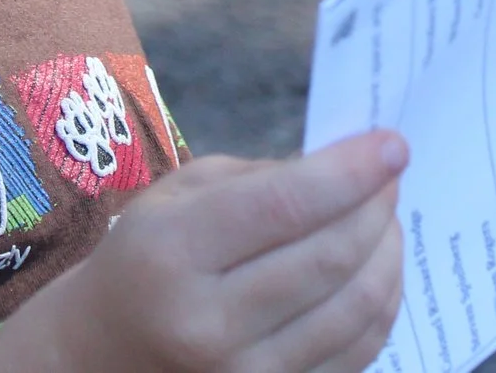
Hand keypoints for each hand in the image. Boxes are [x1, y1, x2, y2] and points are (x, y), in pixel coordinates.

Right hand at [0, 129, 408, 372]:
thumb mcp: (179, 198)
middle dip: (377, 205)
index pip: (285, 205)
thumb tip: (357, 170)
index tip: (393, 144)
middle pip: (331, 256)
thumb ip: (264, 179)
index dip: (352, 171)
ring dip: (388, 251)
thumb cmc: (148, 259)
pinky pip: (359, 350)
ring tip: (385, 217)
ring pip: (357, 307)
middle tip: (390, 174)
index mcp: (172, 253)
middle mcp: (206, 324)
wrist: (101, 355)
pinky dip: (381, 301)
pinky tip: (375, 267)